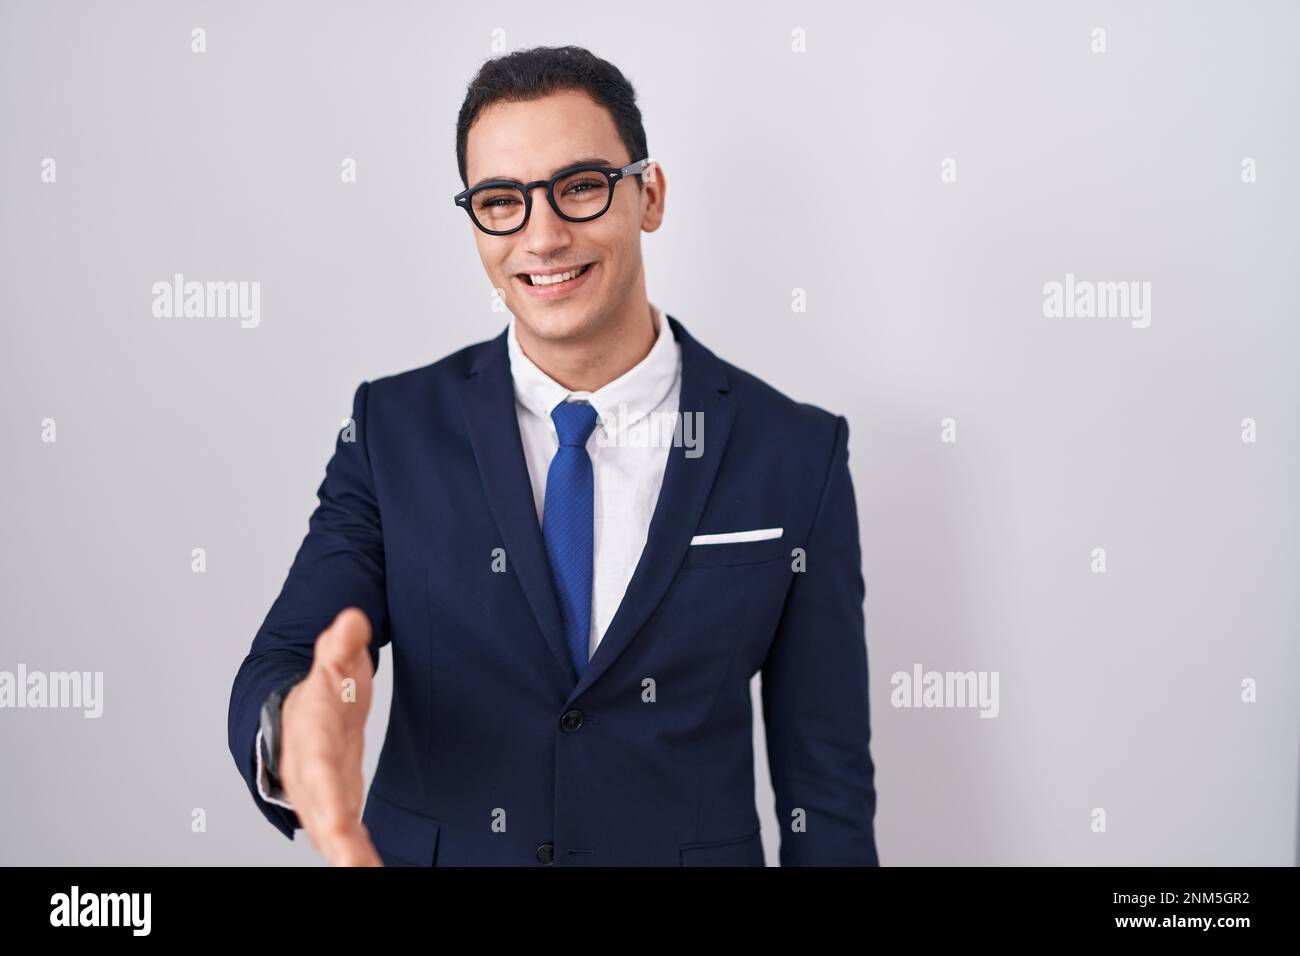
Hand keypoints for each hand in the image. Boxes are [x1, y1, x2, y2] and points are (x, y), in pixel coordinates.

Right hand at [279, 607, 382, 865]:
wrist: (296, 714)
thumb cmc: (320, 693)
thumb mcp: (333, 663)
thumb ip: (343, 644)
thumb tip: (353, 618)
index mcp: (310, 741)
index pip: (318, 770)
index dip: (325, 798)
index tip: (338, 826)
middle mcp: (310, 778)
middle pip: (323, 816)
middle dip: (340, 846)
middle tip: (361, 871)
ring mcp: (322, 798)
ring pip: (334, 835)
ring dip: (351, 860)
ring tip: (372, 877)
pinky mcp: (337, 811)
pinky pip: (347, 841)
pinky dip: (357, 859)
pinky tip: (373, 873)